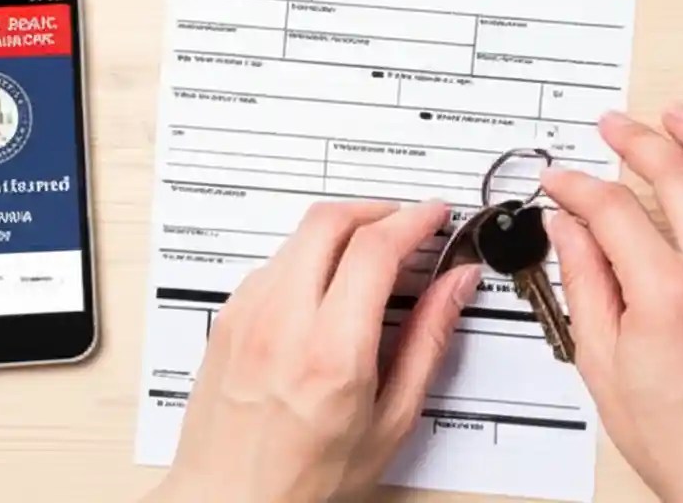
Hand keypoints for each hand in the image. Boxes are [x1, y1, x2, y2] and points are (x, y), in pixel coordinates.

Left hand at [144, 200, 481, 502]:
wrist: (229, 499)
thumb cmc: (304, 477)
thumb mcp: (389, 419)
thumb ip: (427, 342)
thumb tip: (454, 288)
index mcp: (330, 352)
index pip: (375, 249)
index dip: (414, 220)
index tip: (435, 216)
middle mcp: (281, 322)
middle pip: (330, 220)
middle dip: (377, 209)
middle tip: (406, 225)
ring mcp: (247, 314)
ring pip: (299, 236)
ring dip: (342, 233)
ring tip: (371, 262)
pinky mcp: (228, 317)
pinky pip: (274, 263)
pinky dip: (309, 258)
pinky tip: (328, 289)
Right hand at [541, 106, 682, 502]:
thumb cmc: (679, 439)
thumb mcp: (603, 365)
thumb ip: (585, 284)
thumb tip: (569, 231)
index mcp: (669, 297)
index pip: (614, 208)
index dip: (578, 184)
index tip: (561, 180)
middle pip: (681, 174)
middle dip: (637, 139)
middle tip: (614, 126)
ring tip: (679, 116)